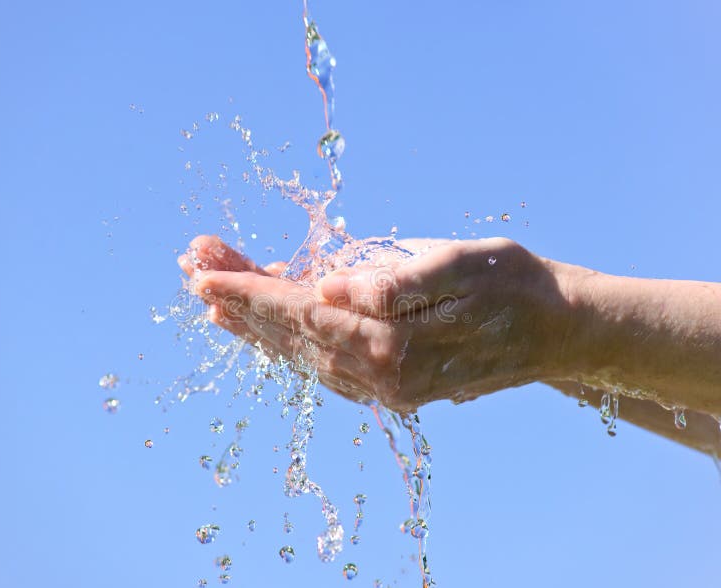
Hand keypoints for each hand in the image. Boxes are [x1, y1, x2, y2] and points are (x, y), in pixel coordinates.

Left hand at [179, 235, 577, 412]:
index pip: (301, 314)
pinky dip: (285, 343)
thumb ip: (396, 283)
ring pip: (300, 352)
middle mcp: (380, 375)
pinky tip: (262, 328)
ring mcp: (384, 386)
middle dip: (237, 301)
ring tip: (212, 293)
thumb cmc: (513, 285)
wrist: (556, 330)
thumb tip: (332, 290)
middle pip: (290, 335)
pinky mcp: (389, 384)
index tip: (201, 271)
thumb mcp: (461, 265)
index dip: (248, 291)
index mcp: (393, 343)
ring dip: (254, 322)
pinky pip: (321, 364)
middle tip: (191, 268)